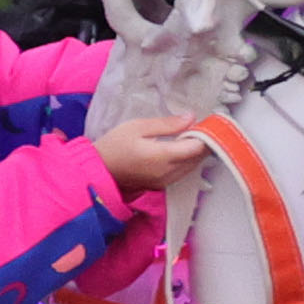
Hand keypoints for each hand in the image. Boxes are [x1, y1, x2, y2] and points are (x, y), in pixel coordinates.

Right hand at [92, 117, 214, 191]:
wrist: (98, 170)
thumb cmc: (114, 145)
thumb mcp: (138, 127)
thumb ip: (167, 124)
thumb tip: (192, 118)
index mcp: (162, 157)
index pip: (197, 148)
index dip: (205, 134)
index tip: (205, 122)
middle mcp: (168, 172)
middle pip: (198, 158)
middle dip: (203, 142)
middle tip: (199, 126)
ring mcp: (166, 182)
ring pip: (193, 167)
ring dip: (196, 152)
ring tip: (190, 136)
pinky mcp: (162, 186)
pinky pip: (183, 173)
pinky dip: (187, 161)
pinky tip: (180, 149)